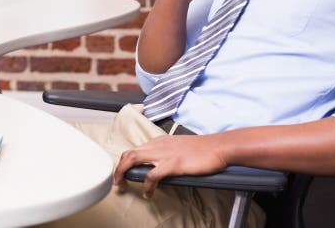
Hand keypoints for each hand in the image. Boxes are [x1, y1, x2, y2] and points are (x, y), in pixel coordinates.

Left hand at [112, 134, 227, 198]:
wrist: (218, 147)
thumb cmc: (203, 149)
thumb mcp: (180, 147)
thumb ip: (168, 152)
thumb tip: (161, 164)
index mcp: (160, 141)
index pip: (136, 149)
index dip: (126, 161)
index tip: (123, 172)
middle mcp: (158, 145)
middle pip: (129, 153)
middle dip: (119, 167)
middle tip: (117, 181)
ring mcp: (164, 154)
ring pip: (134, 159)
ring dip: (124, 172)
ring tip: (122, 185)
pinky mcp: (173, 164)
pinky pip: (152, 175)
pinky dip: (147, 185)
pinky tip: (148, 193)